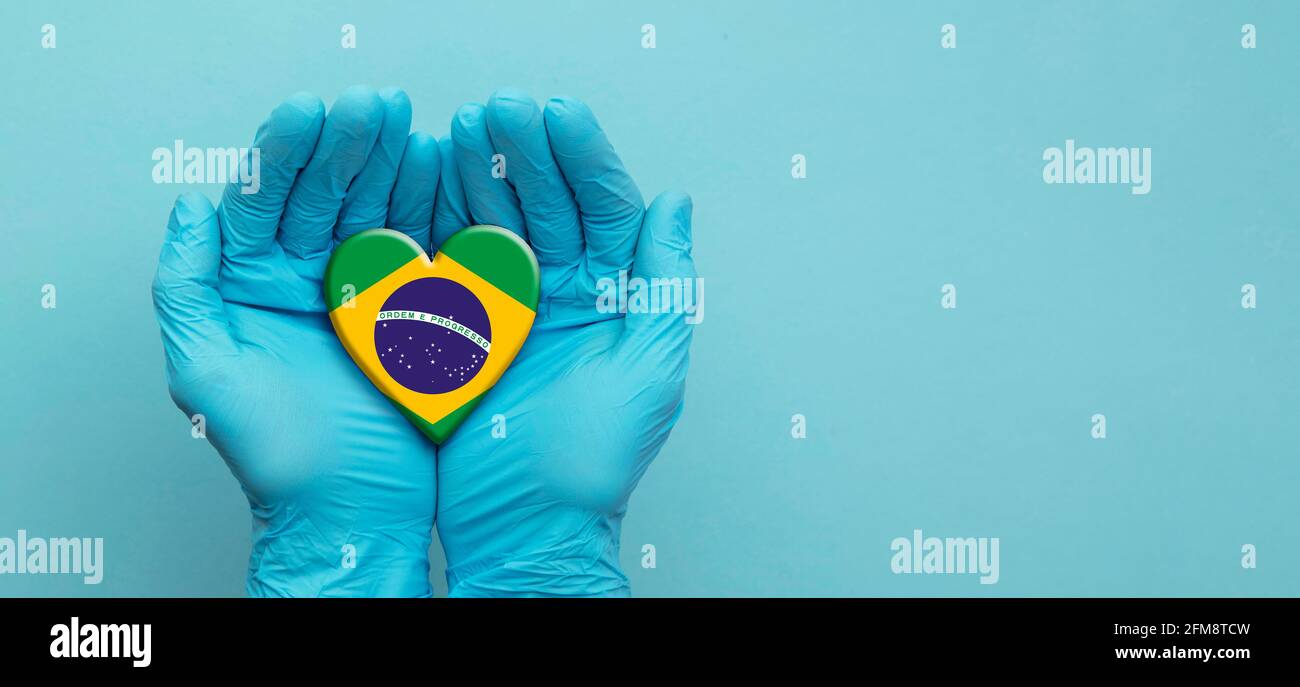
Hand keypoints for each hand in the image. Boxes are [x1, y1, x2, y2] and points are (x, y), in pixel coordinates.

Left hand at [151, 86, 449, 596]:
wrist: (352, 513)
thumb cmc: (277, 458)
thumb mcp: (207, 373)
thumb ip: (188, 289)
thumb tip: (191, 211)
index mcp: (254, 284)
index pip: (269, 199)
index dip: (290, 151)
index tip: (314, 111)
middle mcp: (309, 279)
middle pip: (328, 193)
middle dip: (352, 143)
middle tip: (377, 105)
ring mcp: (367, 292)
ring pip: (380, 211)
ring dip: (397, 165)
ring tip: (417, 128)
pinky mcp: (417, 312)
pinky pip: (427, 250)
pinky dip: (438, 212)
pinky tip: (447, 176)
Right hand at [432, 90, 696, 595]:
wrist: (524, 528)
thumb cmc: (592, 465)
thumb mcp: (648, 373)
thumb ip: (662, 286)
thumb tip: (676, 204)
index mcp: (616, 299)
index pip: (606, 210)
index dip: (584, 158)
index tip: (557, 114)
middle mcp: (568, 295)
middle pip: (550, 204)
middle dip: (526, 152)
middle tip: (501, 107)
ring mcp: (515, 309)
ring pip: (499, 222)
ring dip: (481, 172)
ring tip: (460, 126)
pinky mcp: (465, 330)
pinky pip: (454, 262)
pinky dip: (442, 218)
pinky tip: (430, 178)